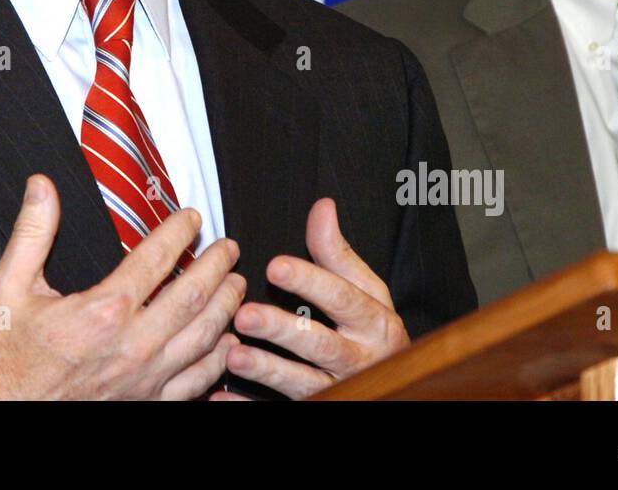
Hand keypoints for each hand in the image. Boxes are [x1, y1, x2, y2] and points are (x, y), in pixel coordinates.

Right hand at [0, 174, 245, 399]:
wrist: (7, 418)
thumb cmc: (8, 362)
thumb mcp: (7, 290)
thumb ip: (31, 235)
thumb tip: (41, 187)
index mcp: (103, 311)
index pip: (156, 259)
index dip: (179, 232)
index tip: (192, 218)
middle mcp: (133, 345)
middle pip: (193, 295)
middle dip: (217, 265)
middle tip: (228, 246)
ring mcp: (146, 379)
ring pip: (204, 336)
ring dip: (226, 305)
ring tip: (236, 282)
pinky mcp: (150, 404)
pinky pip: (198, 381)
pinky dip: (218, 358)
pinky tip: (225, 341)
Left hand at [213, 197, 408, 399]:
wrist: (397, 383)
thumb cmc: (370, 329)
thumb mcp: (365, 290)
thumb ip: (338, 253)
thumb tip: (322, 206)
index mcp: (373, 322)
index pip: (342, 298)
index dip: (310, 282)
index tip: (275, 266)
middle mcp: (360, 359)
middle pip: (321, 344)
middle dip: (282, 329)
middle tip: (245, 313)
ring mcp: (339, 388)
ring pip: (302, 382)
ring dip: (266, 369)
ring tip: (233, 354)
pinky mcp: (321, 407)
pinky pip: (282, 411)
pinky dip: (249, 408)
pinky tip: (220, 396)